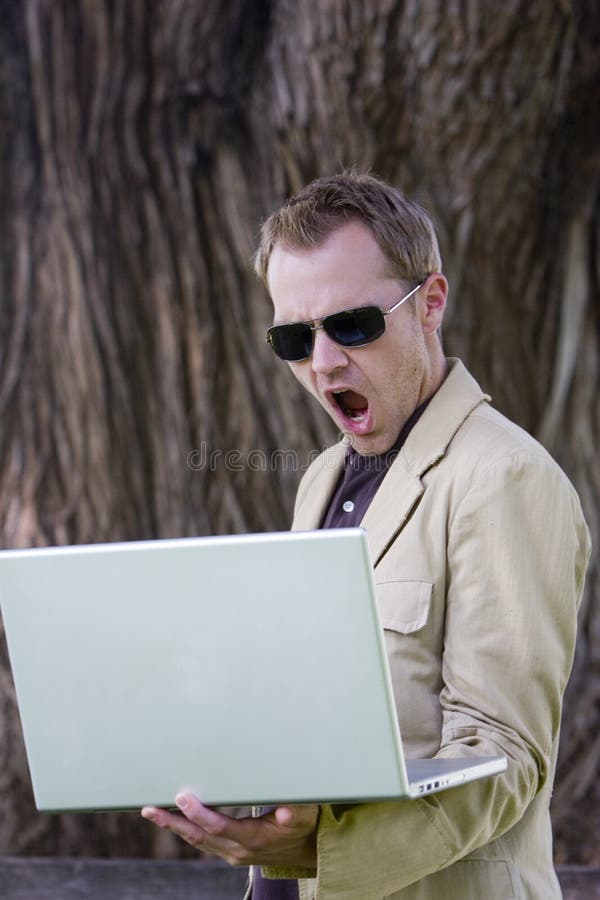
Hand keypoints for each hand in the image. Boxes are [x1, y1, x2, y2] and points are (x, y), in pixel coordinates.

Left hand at [141, 792, 318, 867]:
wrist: (307, 850)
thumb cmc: (304, 827)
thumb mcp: (306, 816)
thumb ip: (295, 813)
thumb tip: (283, 811)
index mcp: (254, 839)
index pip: (219, 827)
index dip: (199, 813)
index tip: (183, 797)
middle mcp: (238, 849)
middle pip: (199, 836)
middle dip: (173, 822)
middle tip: (151, 808)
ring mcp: (232, 852)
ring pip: (197, 840)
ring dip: (173, 826)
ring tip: (151, 811)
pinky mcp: (229, 850)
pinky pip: (202, 841)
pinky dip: (185, 829)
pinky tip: (171, 818)